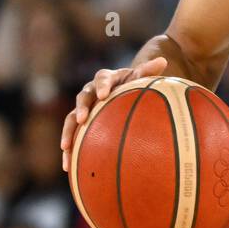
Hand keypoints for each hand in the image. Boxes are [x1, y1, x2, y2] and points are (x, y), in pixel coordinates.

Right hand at [60, 56, 167, 171]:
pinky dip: (70, 151)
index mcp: (105, 79)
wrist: (122, 92)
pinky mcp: (81, 125)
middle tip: (81, 119)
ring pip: (71, 120)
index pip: (102, 79)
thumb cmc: (133, 84)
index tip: (104, 94)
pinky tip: (68, 167)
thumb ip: (147, 71)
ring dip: (67, 133)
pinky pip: (73, 137)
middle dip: (80, 108)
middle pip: (82, 98)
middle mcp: (90, 93)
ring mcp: (84, 109)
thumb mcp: (140, 77)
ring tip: (65, 148)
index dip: (102, 86)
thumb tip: (162, 60)